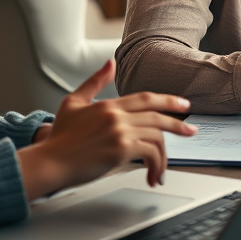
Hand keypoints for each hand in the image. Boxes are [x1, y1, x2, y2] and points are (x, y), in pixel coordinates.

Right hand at [17, 60, 196, 200]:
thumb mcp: (73, 102)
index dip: (168, 100)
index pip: (146, 98)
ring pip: (157, 137)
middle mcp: (117, 115)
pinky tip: (153, 176)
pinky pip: (150, 153)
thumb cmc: (59, 138)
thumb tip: (110, 63)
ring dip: (165, 154)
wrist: (50, 162)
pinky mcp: (120, 150)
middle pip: (157, 116)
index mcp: (109, 104)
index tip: (182, 105)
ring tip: (164, 167)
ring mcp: (120, 132)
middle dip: (178, 123)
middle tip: (190, 130)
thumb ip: (94, 82)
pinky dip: (156, 165)